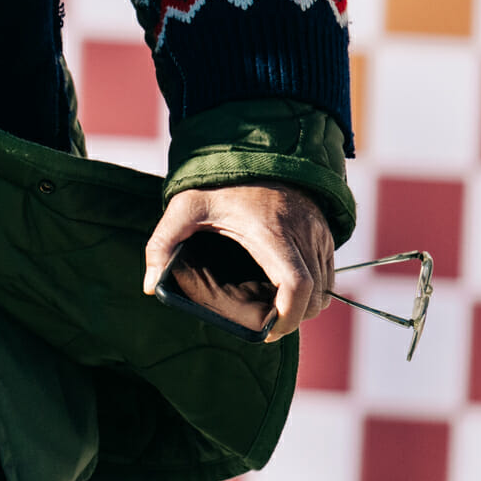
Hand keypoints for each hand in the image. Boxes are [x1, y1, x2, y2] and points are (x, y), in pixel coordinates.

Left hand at [142, 182, 335, 342]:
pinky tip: (288, 289)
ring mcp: (318, 232)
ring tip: (276, 310)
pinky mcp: (325, 231)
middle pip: (317, 294)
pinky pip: (330, 271)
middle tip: (267, 327)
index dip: (288, 316)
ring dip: (307, 304)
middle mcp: (303, 234)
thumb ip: (162, 244)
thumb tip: (150, 285)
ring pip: (327, 286)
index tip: (268, 331)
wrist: (256, 150)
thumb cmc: (219, 182)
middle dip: (295, 317)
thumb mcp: (183, 207)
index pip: (297, 284)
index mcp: (270, 232)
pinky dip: (316, 287)